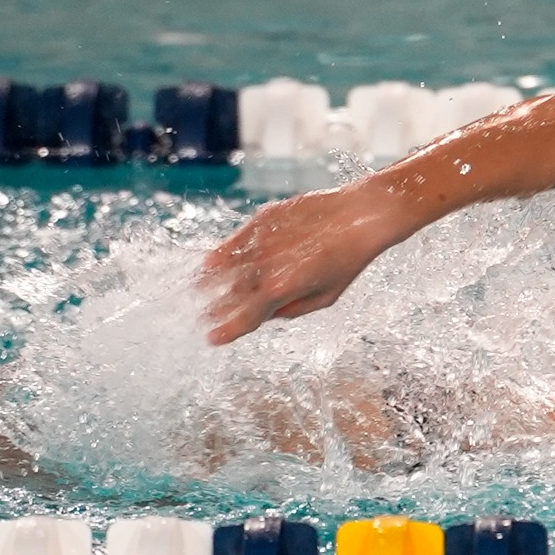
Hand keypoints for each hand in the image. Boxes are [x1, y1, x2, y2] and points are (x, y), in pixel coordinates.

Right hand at [198, 184, 400, 344]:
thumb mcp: (326, 296)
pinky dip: (221, 254)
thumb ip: (294, 309)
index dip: (228, 330)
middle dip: (216, 308)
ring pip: (225, 266)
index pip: (246, 316)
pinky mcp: (263, 220)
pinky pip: (235, 240)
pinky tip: (209, 262)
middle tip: (203, 317)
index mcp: (282, 289)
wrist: (359, 216)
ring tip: (195, 290)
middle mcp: (267, 266)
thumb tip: (269, 314)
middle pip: (232, 293)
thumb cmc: (348, 260)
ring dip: (207, 281)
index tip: (213, 339)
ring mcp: (262, 240)